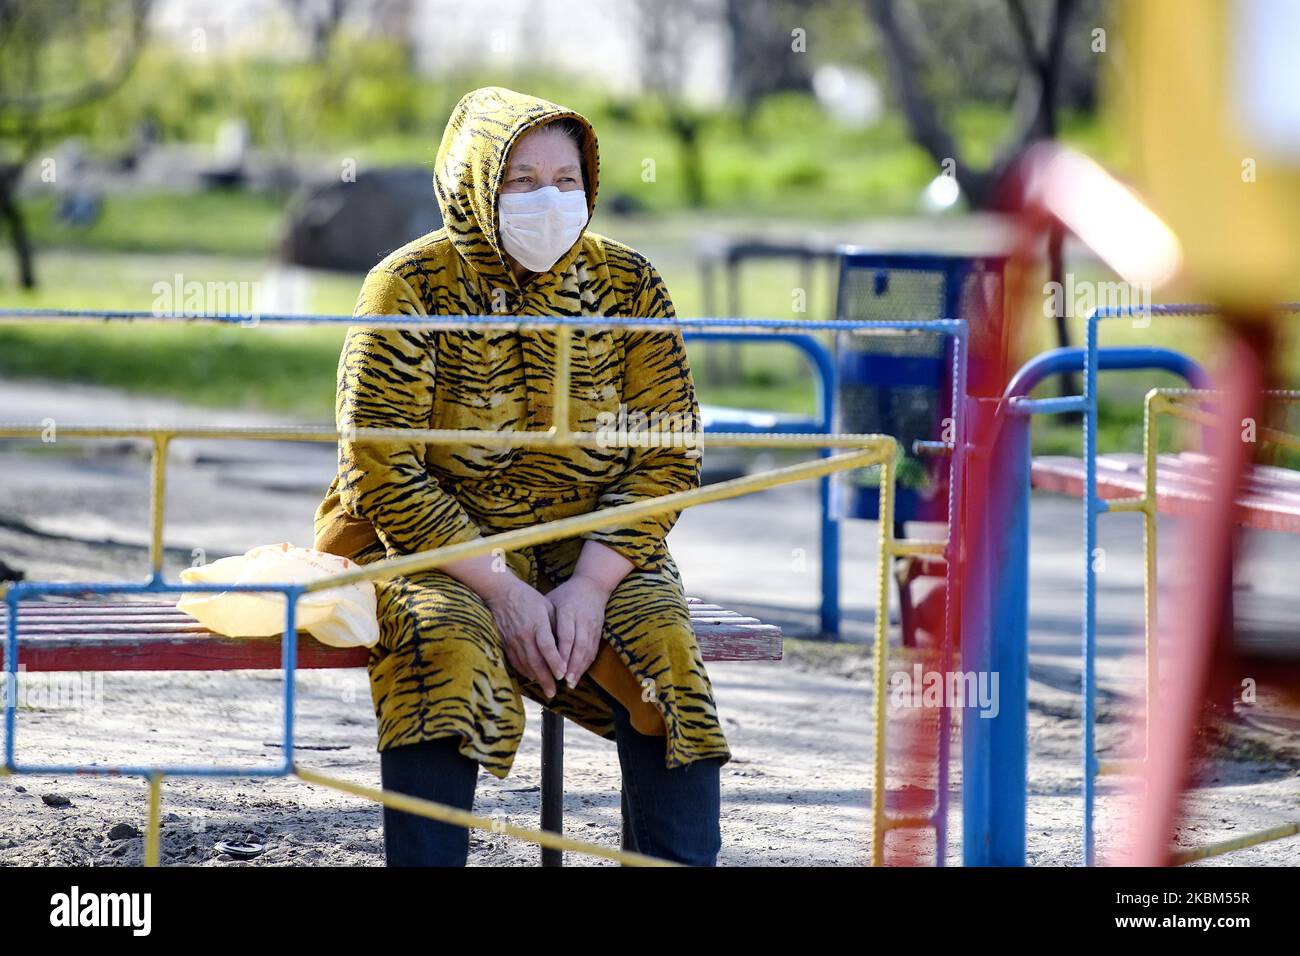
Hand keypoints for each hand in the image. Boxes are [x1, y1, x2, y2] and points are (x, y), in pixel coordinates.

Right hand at [481, 574, 565, 697]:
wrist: (501, 593)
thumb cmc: (529, 599)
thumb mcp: (547, 607)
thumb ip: (555, 625)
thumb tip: (565, 645)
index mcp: (537, 624)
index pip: (547, 647)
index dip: (555, 662)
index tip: (562, 674)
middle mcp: (524, 635)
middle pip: (536, 661)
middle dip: (546, 679)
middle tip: (554, 692)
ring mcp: (512, 640)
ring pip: (525, 664)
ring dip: (536, 679)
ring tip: (546, 689)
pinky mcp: (505, 643)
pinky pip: (515, 661)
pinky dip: (524, 671)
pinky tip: (532, 677)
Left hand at [546, 574, 611, 688]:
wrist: (592, 586)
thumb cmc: (565, 594)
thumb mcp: (551, 601)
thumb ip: (543, 620)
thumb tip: (528, 640)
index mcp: (568, 611)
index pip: (566, 635)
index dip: (561, 653)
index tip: (555, 668)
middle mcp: (581, 619)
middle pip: (578, 646)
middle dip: (572, 665)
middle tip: (563, 681)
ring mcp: (592, 626)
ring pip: (587, 650)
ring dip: (580, 668)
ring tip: (571, 683)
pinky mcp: (598, 631)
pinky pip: (593, 650)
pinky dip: (586, 664)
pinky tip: (579, 674)